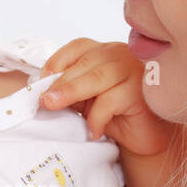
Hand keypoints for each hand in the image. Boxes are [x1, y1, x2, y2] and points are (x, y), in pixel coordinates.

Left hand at [39, 38, 174, 156]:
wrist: (146, 138)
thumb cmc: (117, 116)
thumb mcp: (87, 100)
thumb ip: (71, 91)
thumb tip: (44, 93)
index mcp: (106, 52)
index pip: (78, 47)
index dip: (57, 62)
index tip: (41, 81)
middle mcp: (121, 55)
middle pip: (85, 63)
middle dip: (61, 82)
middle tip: (44, 99)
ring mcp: (134, 70)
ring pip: (97, 77)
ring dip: (72, 92)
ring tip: (54, 107)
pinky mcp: (142, 91)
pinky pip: (111, 100)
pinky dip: (97, 117)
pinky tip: (93, 132)